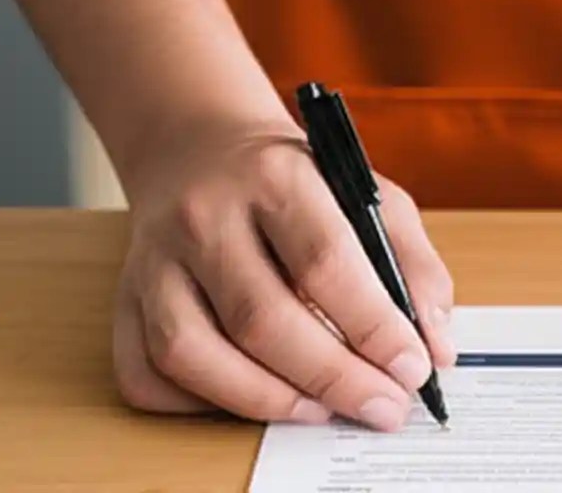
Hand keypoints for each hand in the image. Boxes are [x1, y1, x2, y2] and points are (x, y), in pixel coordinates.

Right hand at [111, 118, 454, 430]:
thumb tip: (436, 347)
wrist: (200, 149)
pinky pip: (147, 373)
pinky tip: (254, 398)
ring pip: (194, 352)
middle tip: (383, 408)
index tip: (413, 369)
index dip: (373, 326)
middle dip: (333, 377)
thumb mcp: (367, 196)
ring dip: (268, 399)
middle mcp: (205, 215)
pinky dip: (200, 403)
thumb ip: (412, 266)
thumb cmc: (296, 182)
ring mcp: (154, 260)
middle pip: (263, 317)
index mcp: (276, 176)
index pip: (325, 261)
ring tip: (323, 411)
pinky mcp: (124, 299)